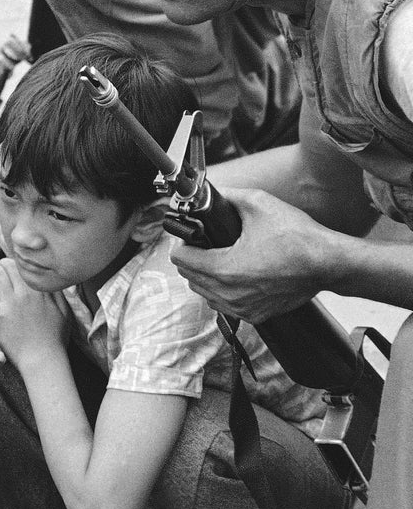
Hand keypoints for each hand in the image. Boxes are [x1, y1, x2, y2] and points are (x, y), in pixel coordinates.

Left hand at [0, 258, 70, 370]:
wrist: (44, 361)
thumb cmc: (56, 339)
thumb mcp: (64, 312)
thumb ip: (58, 294)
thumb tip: (53, 281)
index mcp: (40, 290)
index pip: (22, 266)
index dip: (12, 264)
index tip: (7, 267)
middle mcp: (24, 292)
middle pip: (6, 265)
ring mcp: (10, 303)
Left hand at [170, 188, 333, 322]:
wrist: (329, 263)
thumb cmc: (298, 237)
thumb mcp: (258, 204)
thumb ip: (227, 197)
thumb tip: (209, 193)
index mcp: (224, 269)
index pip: (180, 259)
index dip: (182, 243)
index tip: (190, 236)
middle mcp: (229, 294)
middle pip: (189, 277)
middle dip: (192, 259)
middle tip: (203, 244)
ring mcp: (242, 308)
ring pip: (204, 294)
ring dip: (205, 277)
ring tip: (217, 259)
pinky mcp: (255, 315)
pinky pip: (225, 306)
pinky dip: (223, 292)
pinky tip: (234, 276)